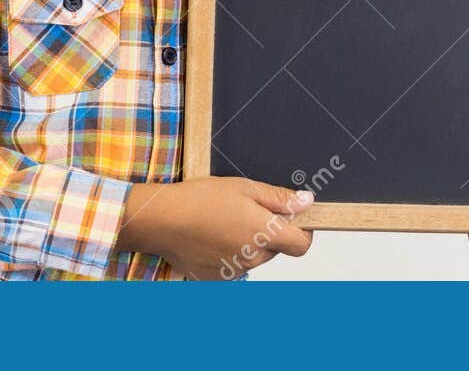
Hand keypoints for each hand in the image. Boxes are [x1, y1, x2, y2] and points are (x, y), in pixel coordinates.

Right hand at [116, 178, 313, 279]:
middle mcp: (252, 259)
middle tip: (247, 212)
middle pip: (276, 249)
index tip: (294, 219)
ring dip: (248, 244)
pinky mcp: (216, 280)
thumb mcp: (245, 188)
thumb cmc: (201, 199)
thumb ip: (279, 199)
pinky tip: (212, 238)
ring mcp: (234, 273)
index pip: (302, 245)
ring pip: (254, 258)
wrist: (161, 220)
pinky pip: (234, 268)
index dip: (303, 232)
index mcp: (263, 234)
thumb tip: (307, 202)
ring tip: (224, 223)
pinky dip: (229, 255)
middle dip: (269, 233)